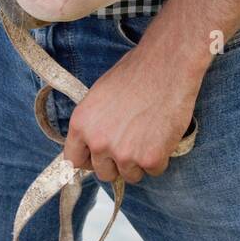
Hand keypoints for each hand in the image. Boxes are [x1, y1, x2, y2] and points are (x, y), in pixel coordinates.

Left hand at [62, 36, 198, 183]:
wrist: (166, 65)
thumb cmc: (135, 73)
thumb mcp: (99, 95)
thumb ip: (93, 124)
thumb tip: (92, 145)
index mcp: (81, 124)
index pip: (73, 161)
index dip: (88, 160)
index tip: (98, 157)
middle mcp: (98, 142)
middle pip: (103, 173)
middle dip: (116, 163)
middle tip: (131, 142)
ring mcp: (124, 153)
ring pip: (130, 175)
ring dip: (139, 162)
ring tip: (148, 133)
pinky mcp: (150, 158)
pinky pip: (154, 171)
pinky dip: (160, 158)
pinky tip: (162, 134)